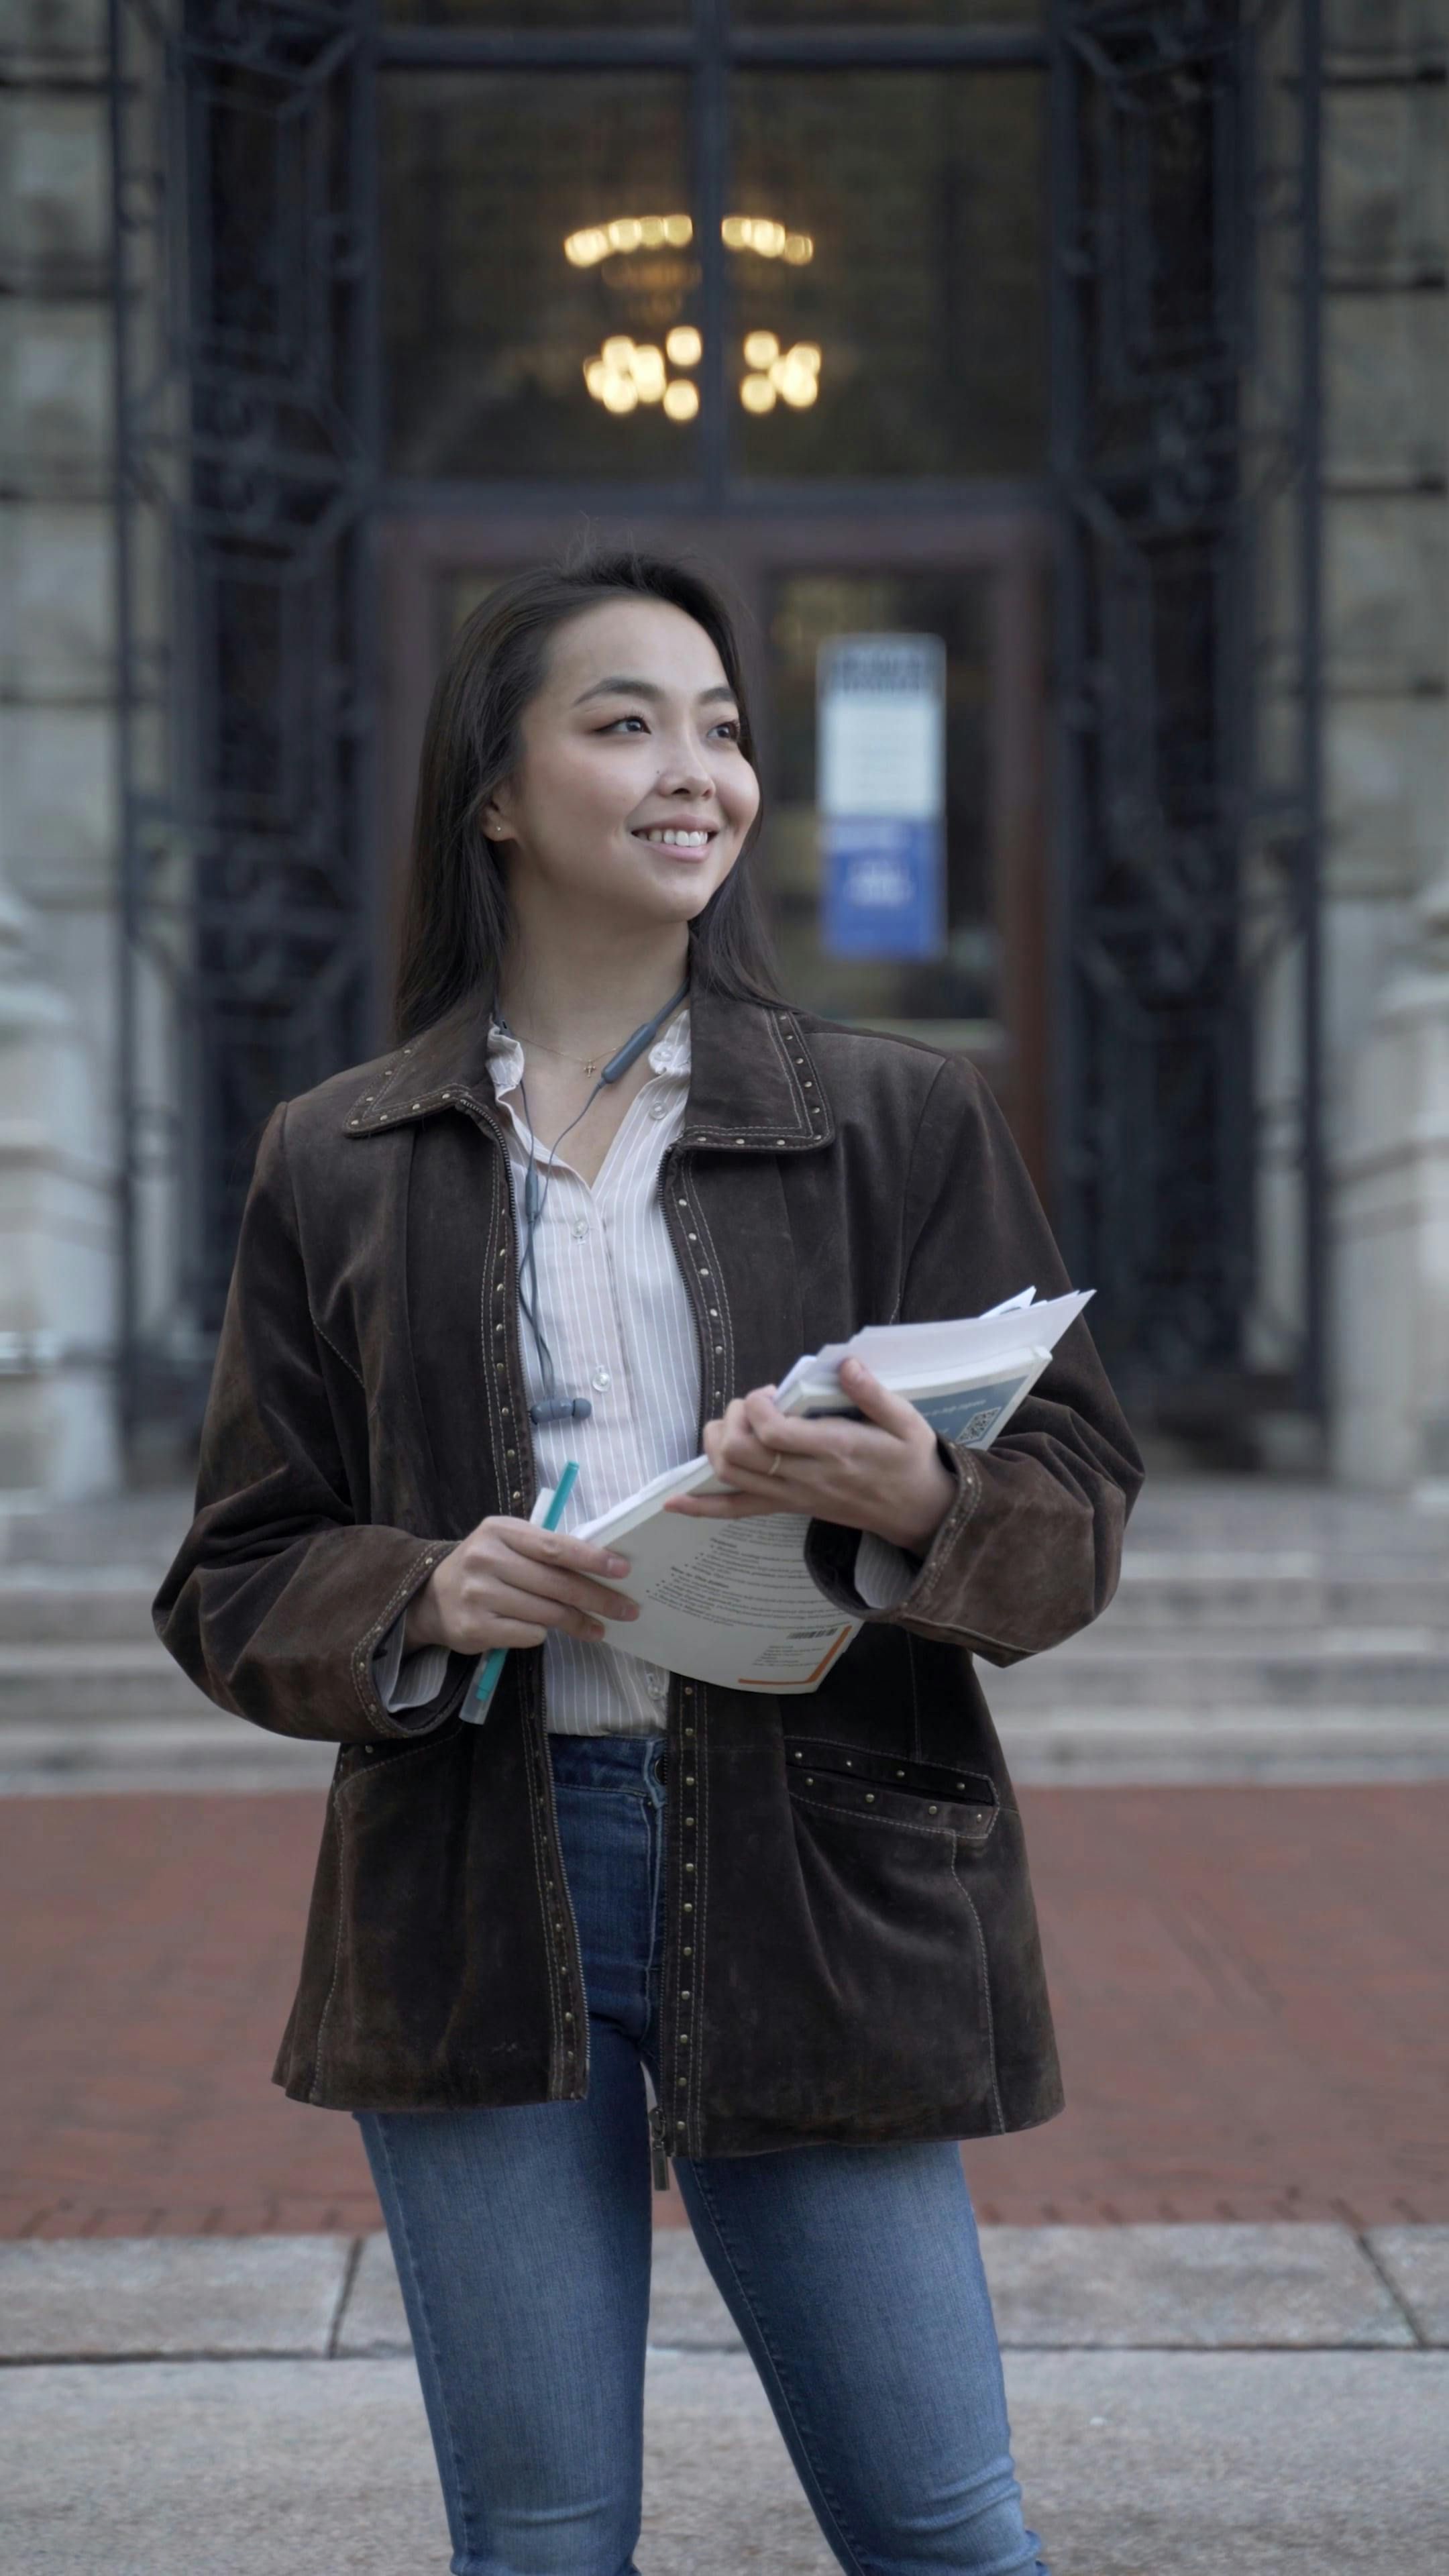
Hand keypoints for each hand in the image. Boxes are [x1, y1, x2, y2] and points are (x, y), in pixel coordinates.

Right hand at [404, 1517, 637, 1653]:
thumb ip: (545, 1549)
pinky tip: (544, 1630)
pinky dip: (541, 1633)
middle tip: (627, 1609)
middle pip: (556, 1583)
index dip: (592, 1559)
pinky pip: (528, 1634)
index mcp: (499, 1530)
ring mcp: (478, 1595)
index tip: (623, 1569)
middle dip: (597, 1598)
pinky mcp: (475, 1628)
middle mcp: (485, 1560)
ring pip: (546, 1613)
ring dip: (578, 1623)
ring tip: (597, 1628)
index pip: (554, 1546)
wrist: (432, 1597)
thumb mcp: (507, 1543)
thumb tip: (602, 1565)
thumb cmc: (485, 1566)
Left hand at [663, 1358, 957, 1555]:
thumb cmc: (909, 1461)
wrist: (917, 1512)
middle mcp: (807, 1478)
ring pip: (730, 1477)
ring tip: (734, 1423)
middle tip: (750, 1404)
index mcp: (835, 1450)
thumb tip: (846, 1364)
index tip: (766, 1391)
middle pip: (739, 1455)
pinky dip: (703, 1506)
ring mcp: (792, 1497)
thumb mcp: (907, 1421)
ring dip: (716, 1445)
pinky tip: (675, 1502)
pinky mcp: (786, 1507)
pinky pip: (737, 1510)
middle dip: (731, 1420)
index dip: (755, 1406)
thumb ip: (873, 1393)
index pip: (772, 1433)